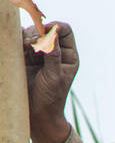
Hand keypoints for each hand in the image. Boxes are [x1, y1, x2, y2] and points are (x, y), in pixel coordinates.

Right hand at [22, 20, 77, 142]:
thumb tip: (51, 34)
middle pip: (45, 28)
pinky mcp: (26, 57)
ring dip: (26, 37)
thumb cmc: (51, 99)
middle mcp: (55, 52)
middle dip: (37, 33)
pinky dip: (18, 41)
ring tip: (25, 50)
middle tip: (31, 47)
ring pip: (32, 32)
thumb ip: (53, 55)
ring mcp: (40, 53)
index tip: (44, 34)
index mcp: (68, 56)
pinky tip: (18, 50)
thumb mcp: (54, 77)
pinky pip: (20, 40)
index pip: (64, 30)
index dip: (54, 27)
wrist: (38, 115)